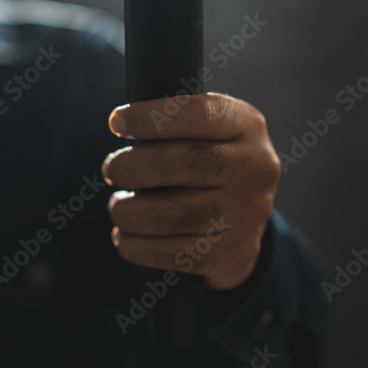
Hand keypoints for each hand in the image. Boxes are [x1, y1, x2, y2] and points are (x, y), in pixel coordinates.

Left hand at [102, 93, 280, 290]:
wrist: (246, 218)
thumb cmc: (208, 161)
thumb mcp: (208, 131)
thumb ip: (174, 125)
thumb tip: (121, 127)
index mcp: (247, 125)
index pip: (200, 115)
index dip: (152, 118)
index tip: (116, 123)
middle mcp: (255, 167)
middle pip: (186, 164)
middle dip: (135, 167)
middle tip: (112, 169)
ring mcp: (248, 213)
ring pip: (174, 215)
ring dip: (130, 212)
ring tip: (118, 206)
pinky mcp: (233, 251)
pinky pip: (173, 253)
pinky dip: (136, 245)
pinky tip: (124, 236)